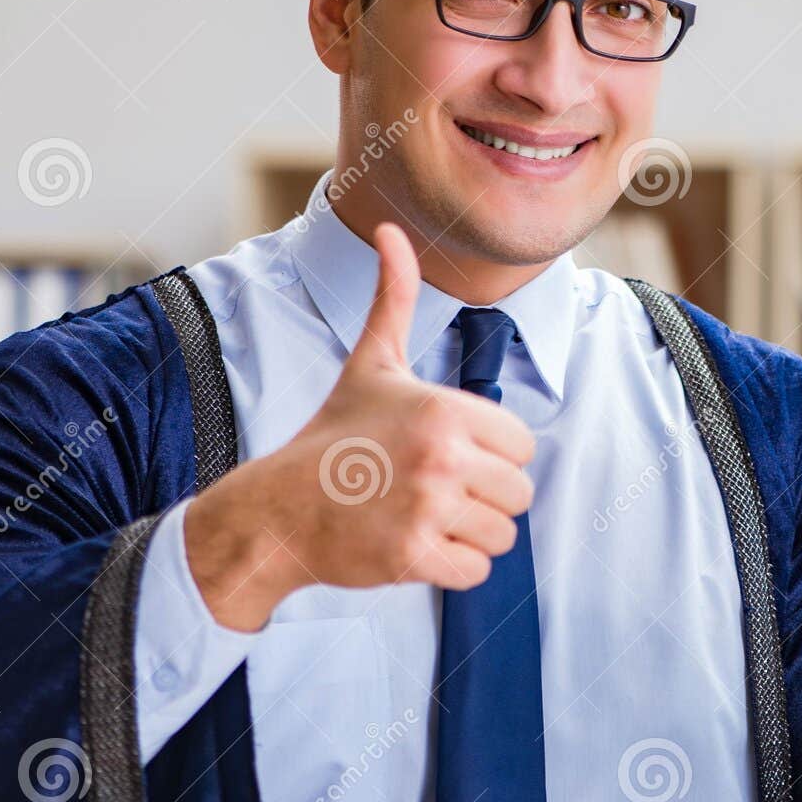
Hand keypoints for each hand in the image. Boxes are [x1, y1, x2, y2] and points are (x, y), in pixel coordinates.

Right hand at [184, 221, 536, 630]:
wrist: (279, 508)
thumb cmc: (333, 435)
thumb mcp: (371, 362)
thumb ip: (395, 297)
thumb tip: (392, 229)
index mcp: (445, 409)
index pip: (522, 446)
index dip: (490, 455)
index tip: (445, 455)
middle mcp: (442, 456)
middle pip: (518, 494)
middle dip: (482, 500)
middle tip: (431, 492)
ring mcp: (428, 508)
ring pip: (501, 536)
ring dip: (468, 536)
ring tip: (422, 517)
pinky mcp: (413, 556)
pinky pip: (474, 572)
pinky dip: (451, 568)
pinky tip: (414, 547)